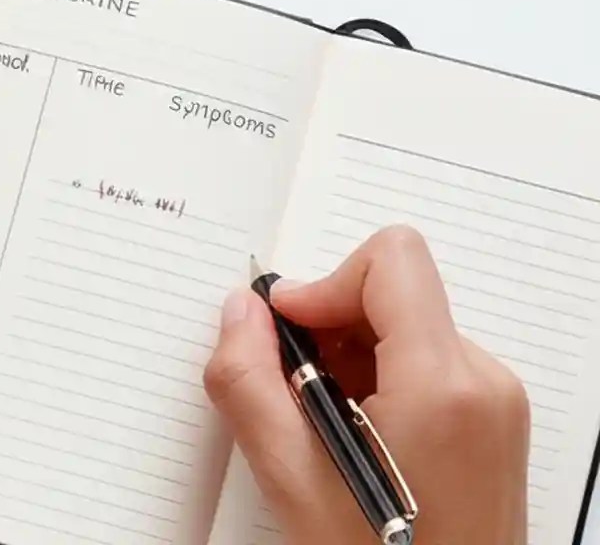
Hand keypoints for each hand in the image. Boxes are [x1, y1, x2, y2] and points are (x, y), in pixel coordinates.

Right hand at [204, 225, 529, 543]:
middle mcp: (484, 382)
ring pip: (405, 330)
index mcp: (443, 385)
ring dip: (350, 361)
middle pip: (395, 294)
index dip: (323, 284)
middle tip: (293, 392)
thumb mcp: (290, 477)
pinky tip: (355, 440)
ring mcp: (496, 404)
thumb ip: (248, 380)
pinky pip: (426, 366)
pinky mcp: (493, 424)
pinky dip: (378, 384)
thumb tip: (240, 313)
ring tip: (325, 429)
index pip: (392, 259)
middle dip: (329, 330)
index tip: (284, 330)